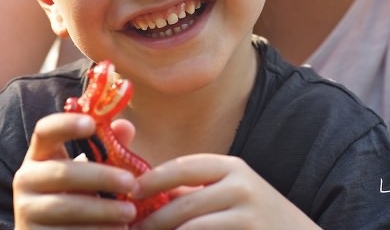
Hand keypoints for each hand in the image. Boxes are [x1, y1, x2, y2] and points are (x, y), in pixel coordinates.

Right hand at [13, 113, 138, 228]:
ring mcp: (25, 209)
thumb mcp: (90, 171)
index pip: (45, 130)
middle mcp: (26, 179)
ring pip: (65, 207)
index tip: (91, 124)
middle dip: (101, 177)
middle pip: (63, 172)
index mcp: (40, 154)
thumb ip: (108, 148)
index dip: (66, 124)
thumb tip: (126, 126)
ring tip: (130, 212)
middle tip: (131, 183)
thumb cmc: (77, 194)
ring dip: (102, 209)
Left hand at [131, 154, 318, 229]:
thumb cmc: (259, 217)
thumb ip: (197, 191)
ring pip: (190, 228)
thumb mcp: (233, 193)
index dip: (154, 178)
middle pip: (183, 203)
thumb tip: (150, 194)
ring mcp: (247, 214)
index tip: (131, 191)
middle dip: (152, 219)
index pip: (184, 166)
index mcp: (232, 167)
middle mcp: (240, 185)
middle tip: (130, 228)